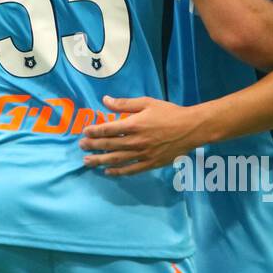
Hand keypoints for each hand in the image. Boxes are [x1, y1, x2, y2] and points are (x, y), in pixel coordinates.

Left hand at [79, 95, 205, 176]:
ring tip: (87, 162)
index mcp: (134, 125)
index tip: (84, 132)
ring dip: (100, 161)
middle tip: (81, 146)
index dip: (94, 131)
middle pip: (109, 145)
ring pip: (117, 159)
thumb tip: (105, 100)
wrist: (191, 129)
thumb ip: (124, 103)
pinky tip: (108, 172)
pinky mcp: (151, 164)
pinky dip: (118, 172)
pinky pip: (131, 170)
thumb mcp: (147, 103)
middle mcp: (136, 141)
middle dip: (93, 146)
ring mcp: (143, 154)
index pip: (108, 129)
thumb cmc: (169, 113)